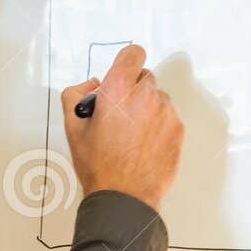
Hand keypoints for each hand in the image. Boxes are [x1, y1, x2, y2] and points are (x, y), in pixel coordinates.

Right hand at [61, 45, 183, 211]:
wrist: (124, 196)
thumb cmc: (98, 164)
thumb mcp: (73, 127)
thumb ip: (76, 95)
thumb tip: (91, 85)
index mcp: (118, 89)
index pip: (133, 54)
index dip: (126, 62)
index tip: (122, 73)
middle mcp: (146, 95)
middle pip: (144, 77)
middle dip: (132, 90)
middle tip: (119, 113)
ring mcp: (166, 112)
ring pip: (157, 98)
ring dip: (147, 108)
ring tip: (131, 134)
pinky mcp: (178, 129)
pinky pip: (168, 117)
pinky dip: (158, 125)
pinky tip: (144, 145)